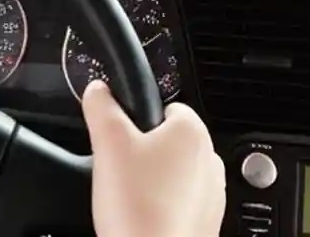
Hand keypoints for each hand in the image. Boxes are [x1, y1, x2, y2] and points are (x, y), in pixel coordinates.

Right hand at [83, 81, 225, 236]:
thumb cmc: (139, 209)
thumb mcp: (108, 144)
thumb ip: (101, 107)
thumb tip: (98, 90)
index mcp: (191, 131)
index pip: (164, 105)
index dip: (135, 120)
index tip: (120, 139)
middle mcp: (209, 158)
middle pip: (166, 140)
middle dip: (142, 152)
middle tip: (120, 171)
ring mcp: (211, 192)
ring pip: (172, 171)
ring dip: (151, 179)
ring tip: (131, 197)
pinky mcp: (205, 219)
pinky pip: (179, 201)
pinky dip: (161, 205)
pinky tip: (143, 215)